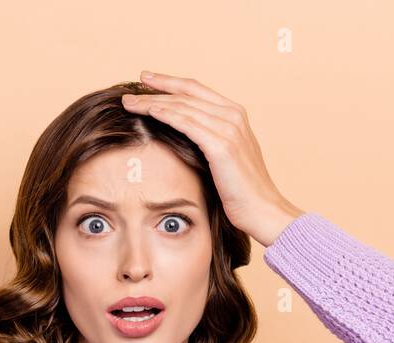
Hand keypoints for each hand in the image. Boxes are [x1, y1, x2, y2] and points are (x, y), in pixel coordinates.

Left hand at [121, 71, 304, 246]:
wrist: (263, 210)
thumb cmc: (243, 192)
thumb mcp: (228, 159)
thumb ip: (212, 141)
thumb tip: (188, 139)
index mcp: (235, 114)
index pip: (196, 90)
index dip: (170, 82)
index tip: (147, 80)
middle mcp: (233, 115)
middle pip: (187, 93)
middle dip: (156, 88)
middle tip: (132, 89)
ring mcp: (228, 128)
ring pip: (182, 106)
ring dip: (153, 102)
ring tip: (130, 102)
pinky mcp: (221, 145)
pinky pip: (186, 123)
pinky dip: (166, 115)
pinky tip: (149, 112)